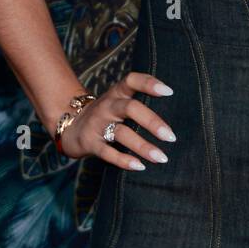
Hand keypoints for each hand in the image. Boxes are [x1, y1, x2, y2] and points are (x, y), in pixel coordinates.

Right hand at [57, 71, 175, 170]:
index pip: (131, 80)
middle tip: (171, 136)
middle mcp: (107, 106)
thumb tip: (178, 112)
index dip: (149, 83)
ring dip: (143, 146)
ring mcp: (97, 124)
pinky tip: (140, 167)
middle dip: (152, 121)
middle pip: (130, 108)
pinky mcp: (90, 143)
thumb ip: (140, 103)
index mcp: (116, 93)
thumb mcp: (118, 102)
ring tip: (162, 157)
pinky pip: (107, 152)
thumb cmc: (106, 114)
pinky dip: (124, 160)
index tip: (169, 91)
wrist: (70, 126)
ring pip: (121, 133)